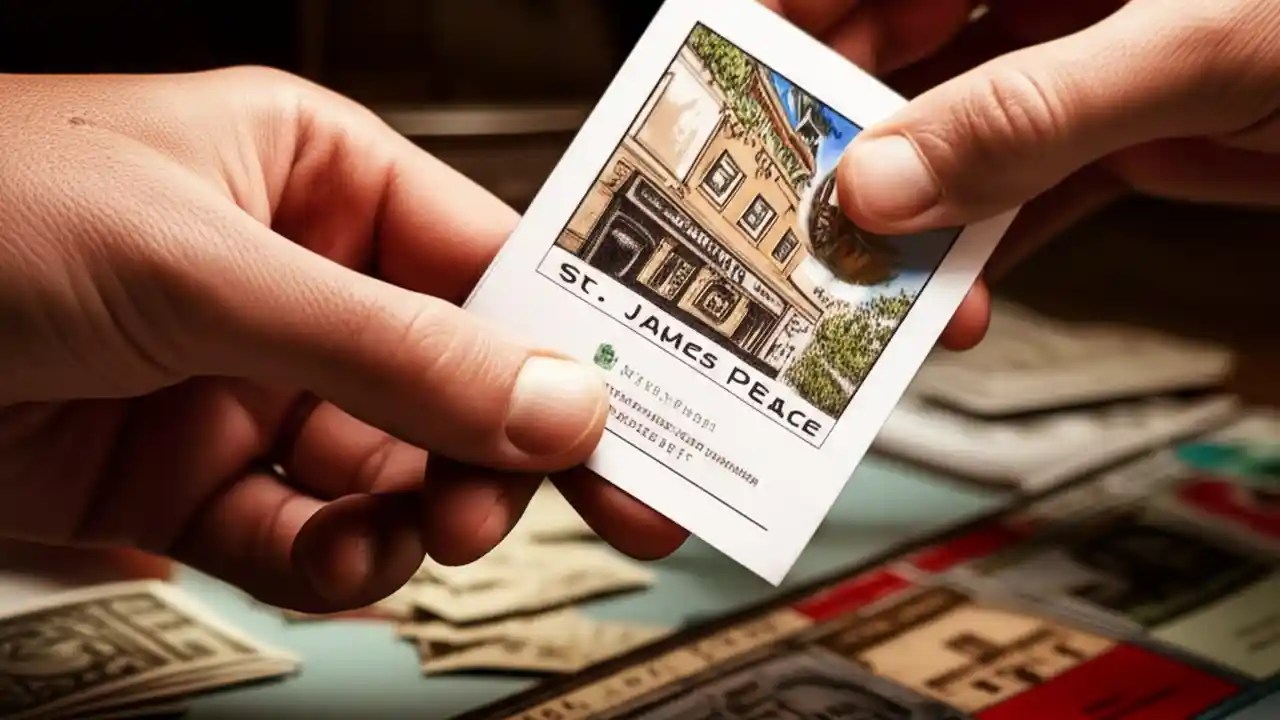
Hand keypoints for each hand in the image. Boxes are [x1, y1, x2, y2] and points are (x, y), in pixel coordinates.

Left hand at [0, 68, 686, 612]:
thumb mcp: (207, 269)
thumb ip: (393, 351)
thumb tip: (557, 403)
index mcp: (316, 177)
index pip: (489, 263)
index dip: (574, 338)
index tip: (650, 409)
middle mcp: (298, 281)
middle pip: (459, 379)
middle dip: (507, 448)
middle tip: (578, 503)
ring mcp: (253, 386)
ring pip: (395, 471)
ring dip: (423, 517)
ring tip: (426, 539)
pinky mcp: (196, 479)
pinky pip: (311, 533)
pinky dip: (339, 563)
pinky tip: (339, 565)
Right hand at [765, 0, 1279, 342]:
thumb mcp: (1191, 44)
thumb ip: (1030, 112)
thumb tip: (884, 184)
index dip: (797, 26)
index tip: (737, 98)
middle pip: (903, 66)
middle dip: (852, 148)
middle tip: (805, 218)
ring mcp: (1085, 73)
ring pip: (961, 150)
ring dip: (920, 225)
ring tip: (884, 281)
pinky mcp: (1123, 143)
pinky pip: (1027, 199)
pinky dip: (989, 253)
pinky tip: (958, 294)